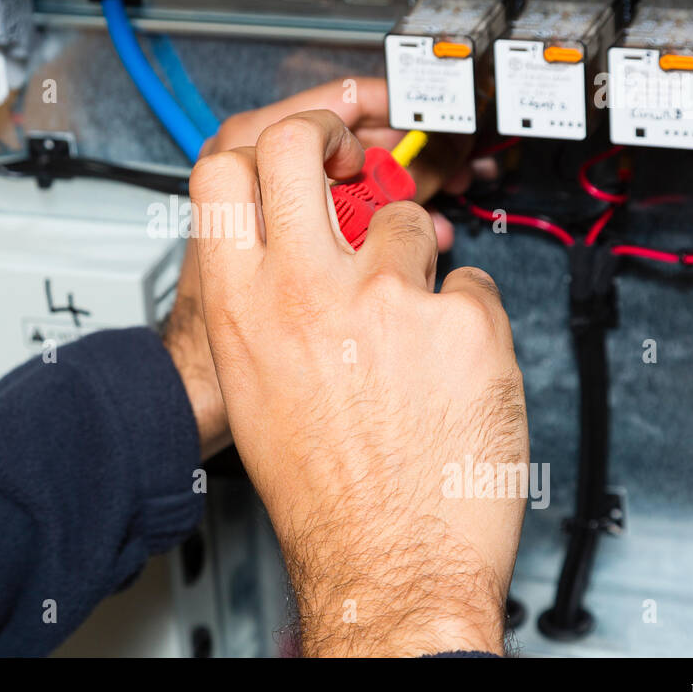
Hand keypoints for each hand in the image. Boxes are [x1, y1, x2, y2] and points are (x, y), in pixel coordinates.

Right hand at [189, 110, 527, 656]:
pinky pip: (470, 285)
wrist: (389, 562)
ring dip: (413, 257)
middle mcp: (305, 290)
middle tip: (356, 154)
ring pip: (405, 218)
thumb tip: (286, 257)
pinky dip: (466, 318)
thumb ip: (263, 307)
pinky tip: (452, 369)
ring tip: (414, 326)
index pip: (222, 171)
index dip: (263, 146)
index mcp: (242, 309)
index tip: (298, 151)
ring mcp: (385, 298)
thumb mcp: (256, 388)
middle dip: (329, 129)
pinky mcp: (459, 321)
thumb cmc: (322, 492)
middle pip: (300, 141)